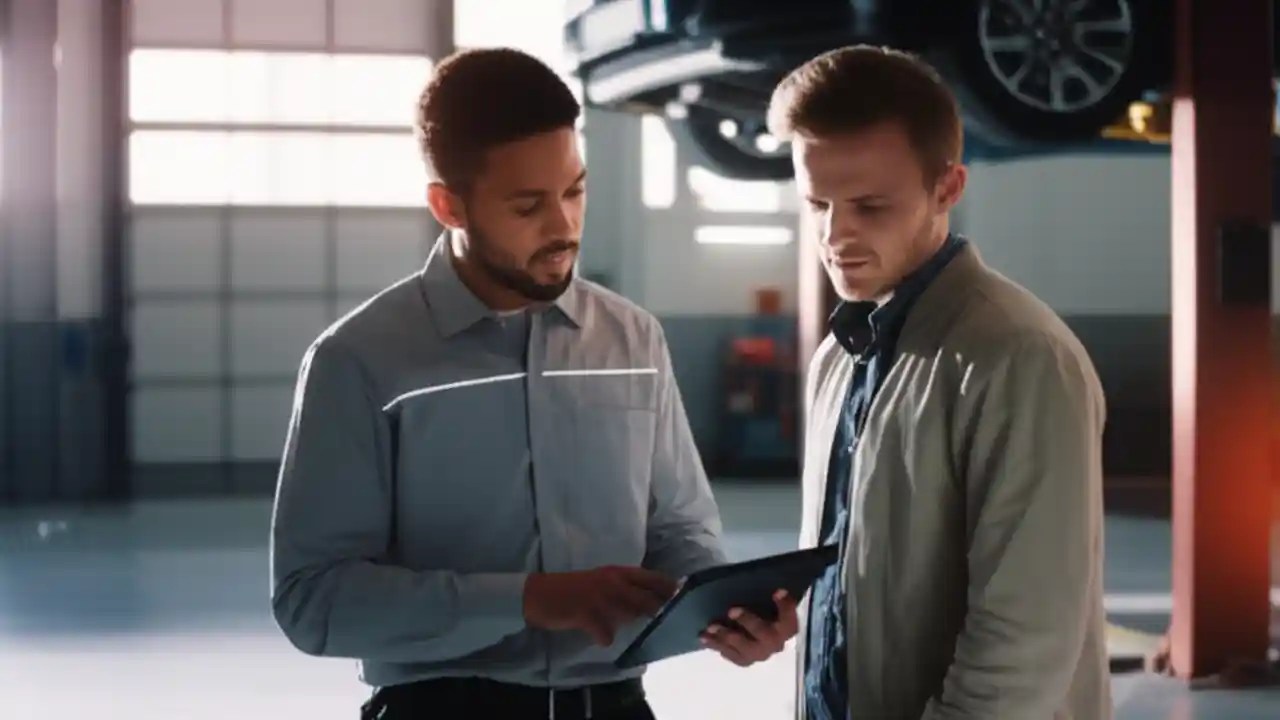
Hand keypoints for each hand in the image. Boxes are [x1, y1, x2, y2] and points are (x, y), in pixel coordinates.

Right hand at [523, 566, 677, 645]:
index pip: (649, 578)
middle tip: (666, 618)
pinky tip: (600, 637)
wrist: (539, 594)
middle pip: (645, 597)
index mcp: (615, 572)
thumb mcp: (600, 582)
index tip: (682, 596)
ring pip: (628, 614)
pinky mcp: (586, 614)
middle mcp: (611, 582)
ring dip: (629, 622)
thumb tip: (646, 604)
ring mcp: (599, 598)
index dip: (667, 587)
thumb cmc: (572, 589)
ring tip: (622, 625)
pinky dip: (605, 637)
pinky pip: (605, 632)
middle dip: (657, 608)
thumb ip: (622, 590)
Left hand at [700, 589, 797, 666]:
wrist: (760, 631)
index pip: (790, 617)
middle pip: (765, 635)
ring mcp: (761, 653)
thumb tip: (765, 585)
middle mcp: (776, 643)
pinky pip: (733, 656)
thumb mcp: (766, 600)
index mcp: (786, 626)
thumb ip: (766, 596)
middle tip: (731, 610)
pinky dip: (719, 647)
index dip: (786, 606)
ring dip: (727, 637)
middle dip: (748, 622)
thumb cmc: (764, 609)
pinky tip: (706, 638)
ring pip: (746, 649)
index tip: (777, 591)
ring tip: (710, 628)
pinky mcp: (746, 660)